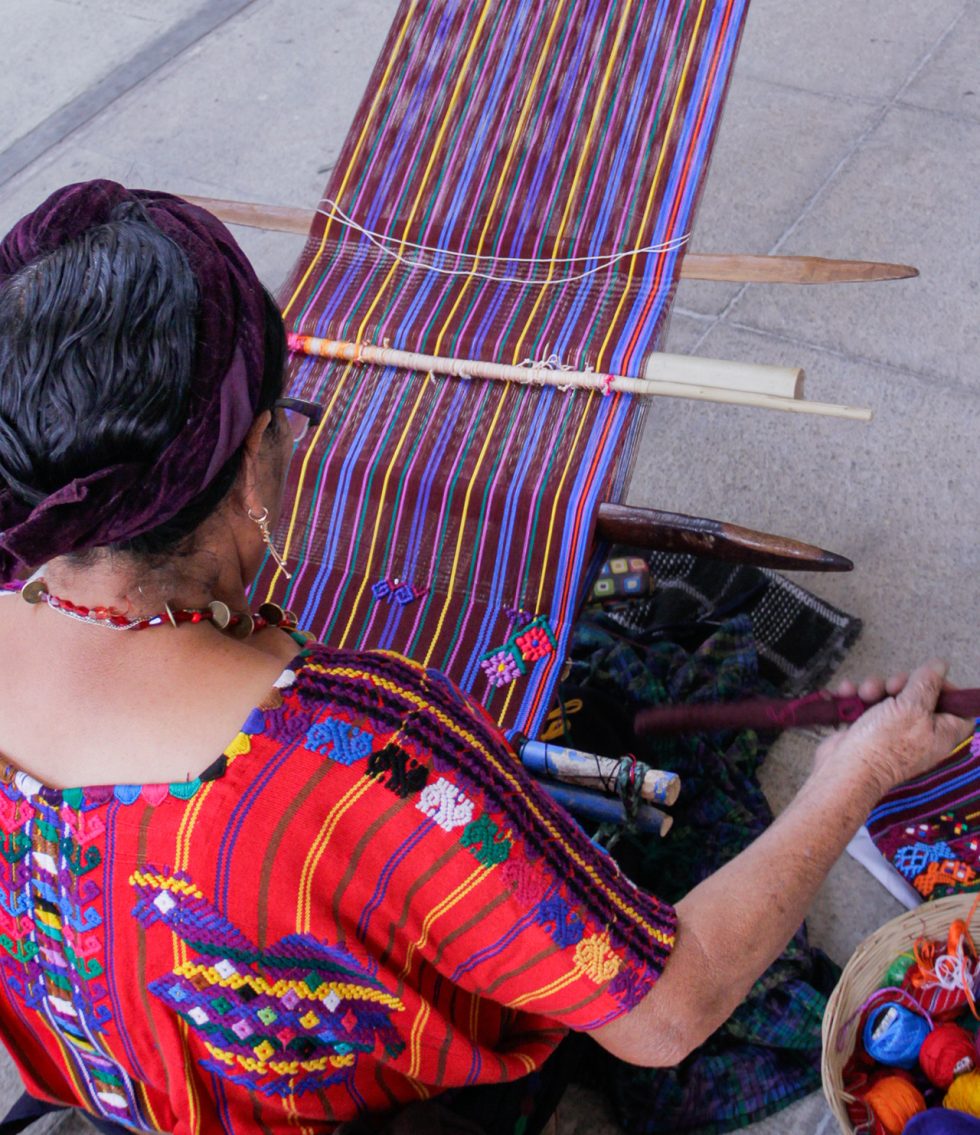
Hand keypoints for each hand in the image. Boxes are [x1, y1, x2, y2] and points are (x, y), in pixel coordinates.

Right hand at [812, 659, 972, 797]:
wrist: (846, 770)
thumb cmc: (885, 743)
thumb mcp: (912, 707)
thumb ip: (926, 683)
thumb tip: (939, 665)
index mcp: (941, 731)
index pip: (957, 707)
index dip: (946, 688)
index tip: (928, 678)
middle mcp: (920, 731)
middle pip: (919, 696)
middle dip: (901, 684)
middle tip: (892, 687)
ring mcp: (892, 730)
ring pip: (888, 696)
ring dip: (873, 688)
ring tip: (863, 694)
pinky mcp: (868, 728)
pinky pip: (866, 704)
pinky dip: (856, 697)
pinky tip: (846, 693)